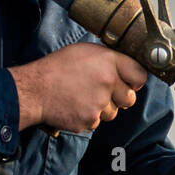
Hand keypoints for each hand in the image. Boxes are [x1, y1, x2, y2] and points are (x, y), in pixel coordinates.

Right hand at [8, 42, 147, 133]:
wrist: (34, 90)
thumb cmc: (57, 68)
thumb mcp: (84, 51)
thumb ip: (108, 59)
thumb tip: (125, 65)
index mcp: (109, 62)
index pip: (140, 75)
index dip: (134, 80)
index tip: (129, 82)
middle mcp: (108, 82)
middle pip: (130, 98)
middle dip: (119, 98)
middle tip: (102, 92)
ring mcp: (99, 103)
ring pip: (113, 112)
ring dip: (102, 108)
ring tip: (83, 97)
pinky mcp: (89, 120)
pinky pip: (97, 122)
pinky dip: (88, 117)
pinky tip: (75, 106)